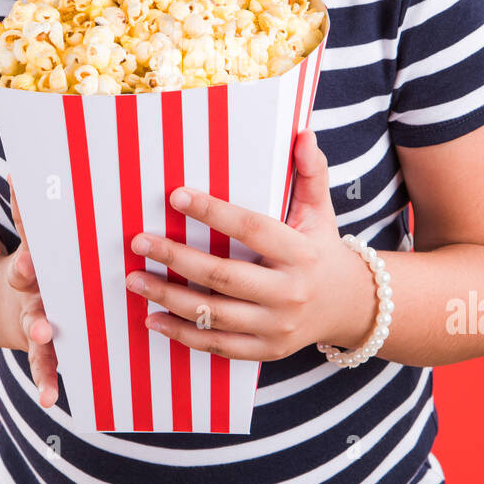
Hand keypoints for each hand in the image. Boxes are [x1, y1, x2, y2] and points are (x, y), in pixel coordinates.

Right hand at [0, 175, 58, 407]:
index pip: (29, 249)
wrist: (1, 302)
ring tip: (44, 337)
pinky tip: (48, 398)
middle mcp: (30, 290)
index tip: (27, 252)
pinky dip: (45, 379)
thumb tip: (28, 165)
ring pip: (35, 328)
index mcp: (34, 260)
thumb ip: (31, 210)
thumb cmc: (38, 263)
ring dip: (40, 334)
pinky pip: (44, 364)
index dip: (27, 246)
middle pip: (26, 286)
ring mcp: (33, 319)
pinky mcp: (40, 346)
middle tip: (27, 282)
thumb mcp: (33, 237)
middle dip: (28, 280)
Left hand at [124, 129, 375, 360]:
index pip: (252, 229)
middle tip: (139, 242)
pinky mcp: (267, 350)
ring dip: (169, 297)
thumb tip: (303, 134)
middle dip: (177, 258)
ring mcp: (277, 326)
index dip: (213, 212)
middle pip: (224, 276)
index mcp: (301, 253)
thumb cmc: (321, 250)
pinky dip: (182, 335)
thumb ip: (310, 172)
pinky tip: (152, 319)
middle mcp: (289, 293)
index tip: (175, 195)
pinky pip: (218, 345)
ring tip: (134, 279)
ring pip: (214, 314)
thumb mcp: (320, 211)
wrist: (348, 306)